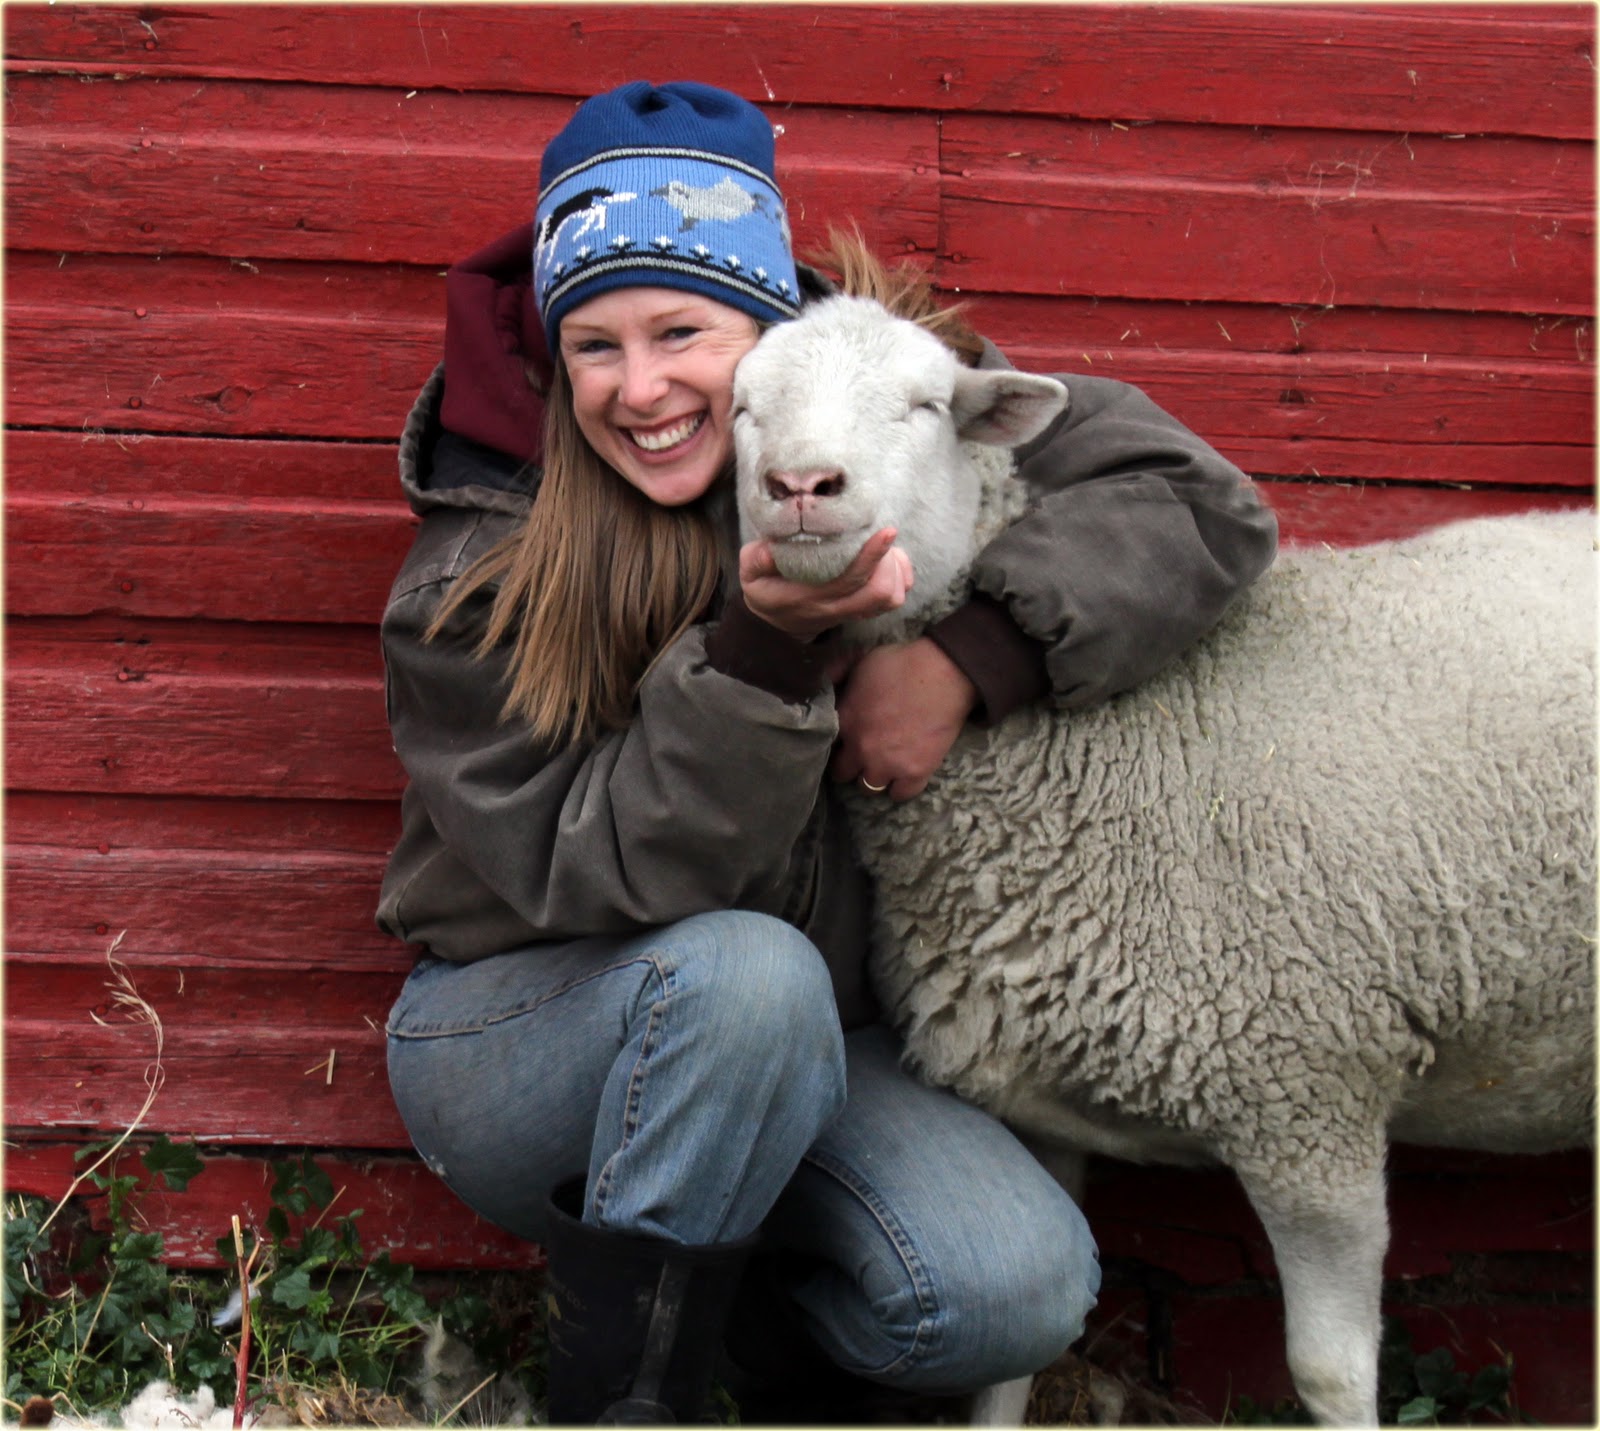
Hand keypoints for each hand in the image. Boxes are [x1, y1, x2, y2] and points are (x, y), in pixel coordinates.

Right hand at [740, 529, 912, 641]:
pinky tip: (887, 560)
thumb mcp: (749, 574)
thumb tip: (770, 549)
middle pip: (882, 592)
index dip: (872, 556)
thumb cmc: (766, 588)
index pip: (850, 580)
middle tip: (879, 538)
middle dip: (888, 561)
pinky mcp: (864, 610)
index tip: (885, 531)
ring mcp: (854, 612)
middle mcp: (837, 608)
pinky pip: (895, 598)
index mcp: (810, 598)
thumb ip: (756, 559)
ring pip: (893, 598)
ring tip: (884, 549)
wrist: (775, 622)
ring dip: (896, 570)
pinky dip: (900, 576)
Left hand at [831, 639, 977, 799]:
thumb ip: (836, 674)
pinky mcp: (915, 773)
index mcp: (845, 721)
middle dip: (849, 766)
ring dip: (873, 778)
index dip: (834, 744)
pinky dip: (900, 788)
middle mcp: (861, 749)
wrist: (943, 673)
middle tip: (860, 757)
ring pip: (868, 788)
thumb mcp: (859, 661)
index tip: (841, 742)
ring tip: (881, 768)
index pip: (825, 746)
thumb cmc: (901, 662)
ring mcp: (887, 764)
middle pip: (843, 774)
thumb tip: (820, 682)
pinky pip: (901, 794)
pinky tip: (902, 778)